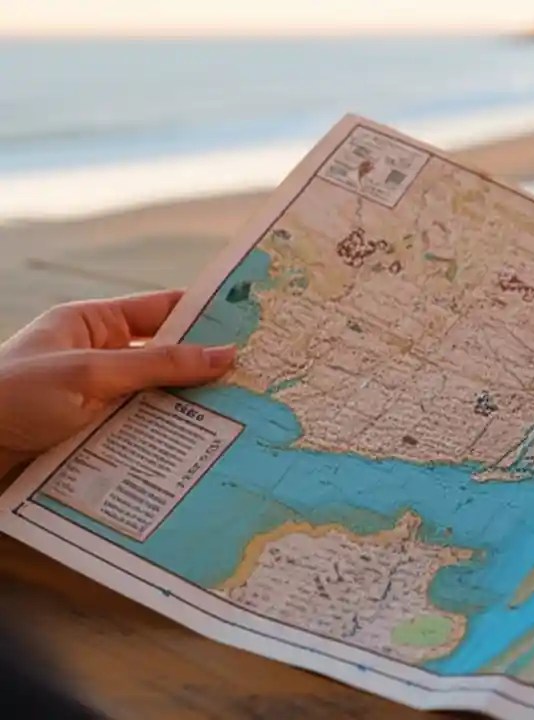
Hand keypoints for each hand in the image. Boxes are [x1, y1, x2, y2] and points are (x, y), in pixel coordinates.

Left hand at [0, 291, 234, 476]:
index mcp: (91, 323)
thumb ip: (159, 365)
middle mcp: (96, 356)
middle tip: (259, 380)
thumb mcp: (90, 374)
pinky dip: (166, 439)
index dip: (207, 314)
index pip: (162, 310)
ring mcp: (94, 398)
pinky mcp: (91, 435)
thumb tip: (225, 354)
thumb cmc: (11, 397)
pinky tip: (198, 451)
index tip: (254, 324)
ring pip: (157, 399)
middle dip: (206, 371)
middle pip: (165, 359)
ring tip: (241, 420)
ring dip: (189, 411)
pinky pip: (140, 431)